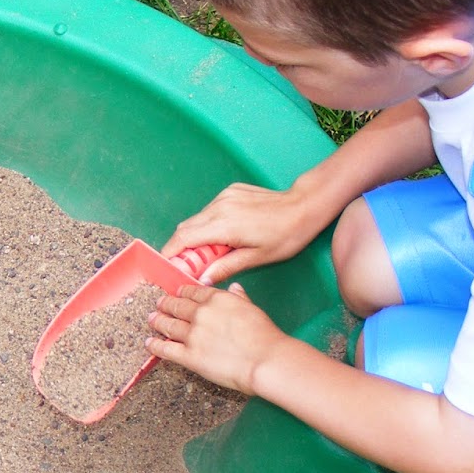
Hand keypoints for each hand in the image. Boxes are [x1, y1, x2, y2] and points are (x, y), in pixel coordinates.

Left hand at [145, 282, 291, 394]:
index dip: (183, 292)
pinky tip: (149, 343)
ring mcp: (193, 335)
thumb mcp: (253, 309)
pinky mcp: (189, 356)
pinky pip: (165, 349)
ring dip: (157, 321)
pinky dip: (155, 345)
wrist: (264, 361)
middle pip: (177, 306)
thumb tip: (235, 288)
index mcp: (218, 299)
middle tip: (159, 303)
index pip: (194, 292)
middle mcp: (201, 314)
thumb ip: (239, 298)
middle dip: (166, 304)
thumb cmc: (265, 337)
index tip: (178, 293)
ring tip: (151, 319)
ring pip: (168, 325)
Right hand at [163, 181, 321, 282]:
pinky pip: (209, 211)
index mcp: (224, 225)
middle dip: (182, 248)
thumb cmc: (286, 234)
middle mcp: (219, 207)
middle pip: (185, 229)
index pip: (183, 238)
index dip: (170, 253)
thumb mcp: (257, 258)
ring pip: (196, 219)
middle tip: (192, 266)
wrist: (305, 206)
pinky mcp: (230, 192)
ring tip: (213, 252)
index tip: (168, 266)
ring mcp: (224, 197)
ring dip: (196, 237)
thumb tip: (203, 280)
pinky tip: (225, 235)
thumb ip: (226, 268)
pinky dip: (208, 225)